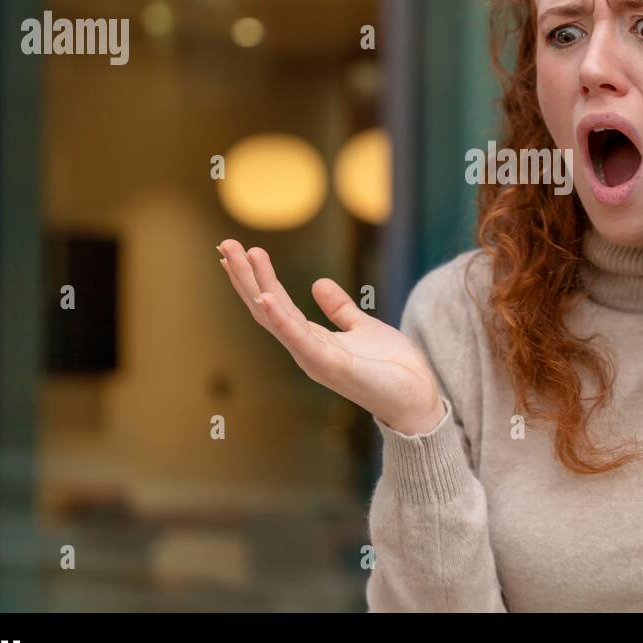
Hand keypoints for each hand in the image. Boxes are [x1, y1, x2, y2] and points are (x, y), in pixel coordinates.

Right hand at [217, 239, 445, 434]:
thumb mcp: (362, 328)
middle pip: (266, 307)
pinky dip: (280, 318)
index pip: (274, 304)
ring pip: (274, 317)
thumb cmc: (392, 369)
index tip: (238, 251)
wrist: (417, 399)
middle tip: (225, 244)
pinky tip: (265, 297)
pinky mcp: (331, 365)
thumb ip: (339, 309)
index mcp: (311, 339)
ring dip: (255, 285)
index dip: (256, 277)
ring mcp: (314, 358)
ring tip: (237, 257)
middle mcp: (305, 349)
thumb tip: (317, 283)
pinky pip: (299, 339)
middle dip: (245, 275)